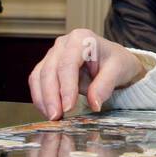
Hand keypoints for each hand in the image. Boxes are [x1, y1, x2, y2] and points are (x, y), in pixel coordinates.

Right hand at [28, 28, 145, 119]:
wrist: (114, 61)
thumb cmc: (116, 62)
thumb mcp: (118, 70)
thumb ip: (105, 85)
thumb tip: (94, 104)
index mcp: (81, 38)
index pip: (68, 64)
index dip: (66, 87)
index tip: (68, 107)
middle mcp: (63, 44)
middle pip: (49, 70)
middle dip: (51, 96)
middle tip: (56, 117)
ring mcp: (53, 54)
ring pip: (38, 76)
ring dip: (43, 99)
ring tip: (52, 118)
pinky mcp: (47, 66)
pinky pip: (37, 82)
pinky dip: (40, 98)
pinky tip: (48, 112)